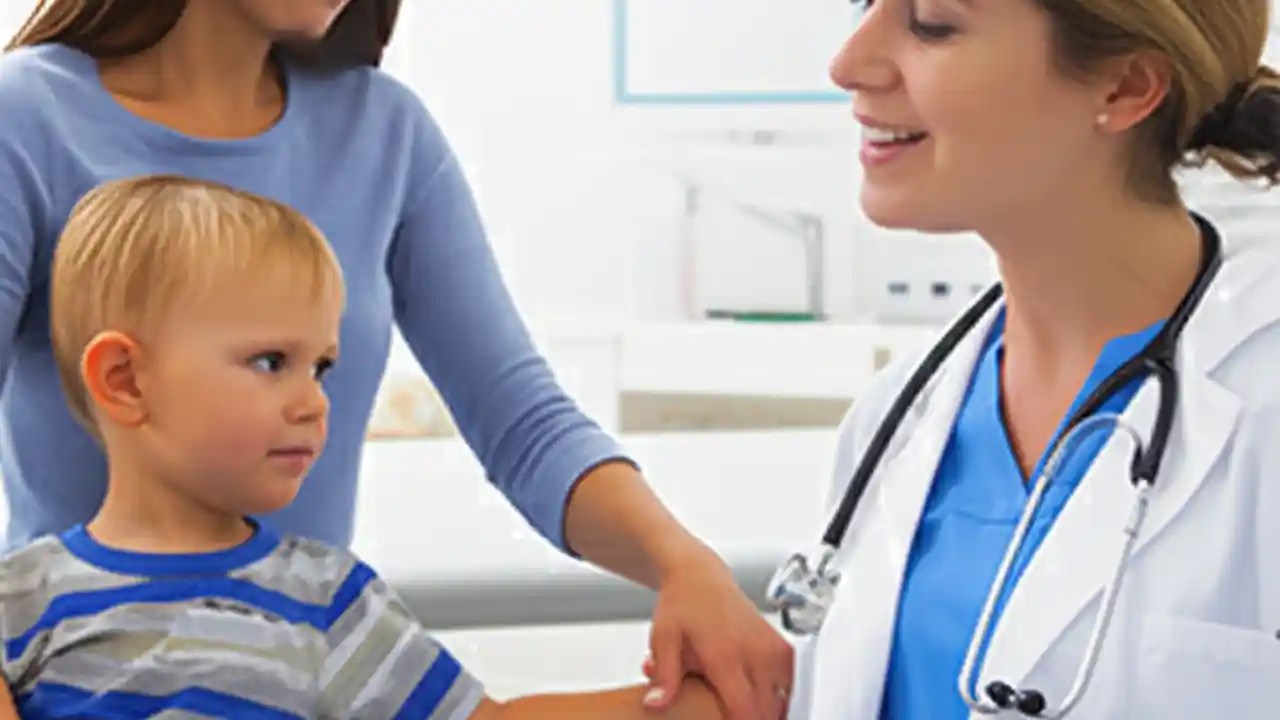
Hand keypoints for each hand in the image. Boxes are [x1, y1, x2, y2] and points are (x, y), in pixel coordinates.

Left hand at [641, 552, 793, 719]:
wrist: (700, 575)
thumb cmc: (682, 603)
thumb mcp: (664, 638)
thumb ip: (665, 676)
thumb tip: (657, 705)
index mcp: (726, 652)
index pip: (746, 709)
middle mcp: (756, 651)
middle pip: (768, 710)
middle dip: (751, 718)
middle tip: (725, 711)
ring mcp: (773, 648)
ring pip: (783, 700)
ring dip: (766, 709)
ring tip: (740, 705)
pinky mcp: (782, 646)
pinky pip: (790, 684)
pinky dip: (777, 696)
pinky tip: (757, 696)